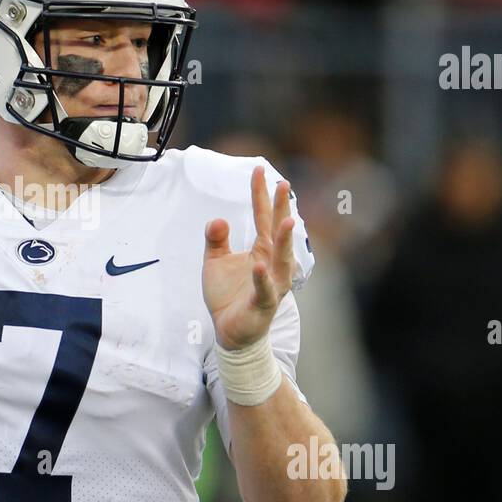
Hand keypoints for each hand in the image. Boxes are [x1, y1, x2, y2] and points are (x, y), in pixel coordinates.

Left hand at [202, 167, 295, 349]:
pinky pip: (265, 289)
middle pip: (278, 232)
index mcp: (261, 250)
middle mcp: (271, 263)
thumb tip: (217, 219)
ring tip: (287, 220)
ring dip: (285, 241)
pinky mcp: (263, 303)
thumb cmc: (227, 295)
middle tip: (283, 184)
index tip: (258, 170)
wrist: (229, 331)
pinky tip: (259, 265)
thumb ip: (216, 239)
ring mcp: (271, 283)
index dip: (261, 195)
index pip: (263, 217)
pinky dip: (263, 278)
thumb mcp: (214, 262)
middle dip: (281, 209)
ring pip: (282, 259)